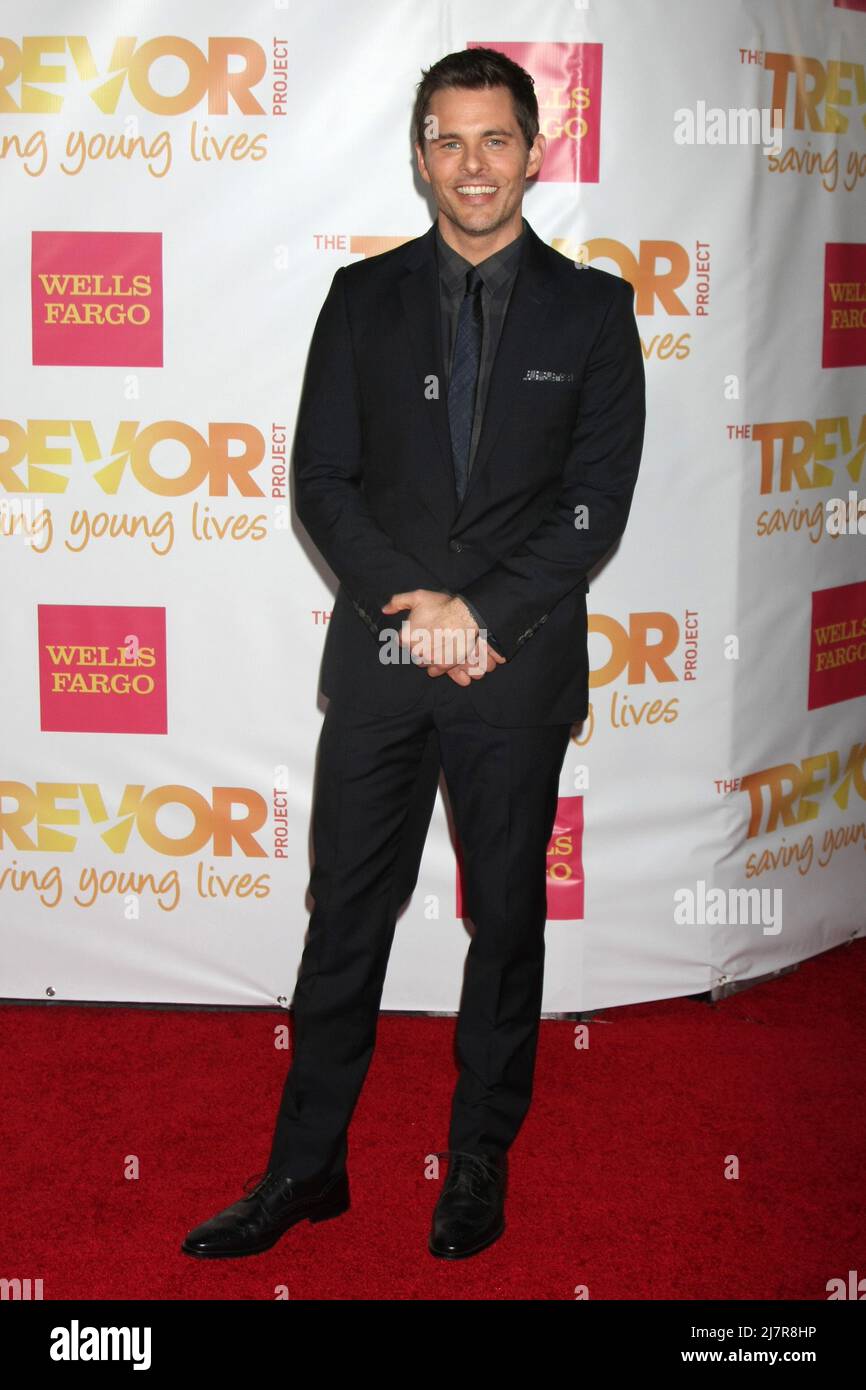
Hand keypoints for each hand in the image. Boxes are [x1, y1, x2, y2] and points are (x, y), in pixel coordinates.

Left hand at [381, 589, 504, 681]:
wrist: (466, 615)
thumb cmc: (442, 606)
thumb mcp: (417, 597)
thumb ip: (398, 602)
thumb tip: (385, 610)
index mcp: (407, 636)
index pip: (401, 641)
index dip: (411, 634)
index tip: (419, 630)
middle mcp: (416, 651)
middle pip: (413, 652)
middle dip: (420, 645)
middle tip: (430, 634)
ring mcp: (430, 659)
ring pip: (423, 661)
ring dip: (428, 655)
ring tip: (438, 643)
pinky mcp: (443, 665)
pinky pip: (434, 671)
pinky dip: (436, 665)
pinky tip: (441, 654)